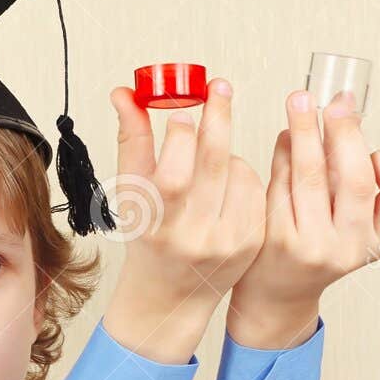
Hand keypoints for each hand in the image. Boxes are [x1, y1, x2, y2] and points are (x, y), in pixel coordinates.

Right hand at [102, 78, 266, 363]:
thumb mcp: (132, 194)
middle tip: (219, 88)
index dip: (180, 139)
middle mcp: (194, 238)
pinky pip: (255, 189)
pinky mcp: (252, 241)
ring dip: (226, 152)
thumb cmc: (149, 238)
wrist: (173, 292)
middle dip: (218, 119)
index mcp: (158, 227)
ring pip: (238, 172)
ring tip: (209, 157)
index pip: (173, 177)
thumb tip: (125, 93)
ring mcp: (229, 243)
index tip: (182, 112)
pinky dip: (242, 175)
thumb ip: (133, 141)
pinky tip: (226, 182)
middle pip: (214, 166)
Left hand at [227, 88, 379, 348]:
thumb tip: (343, 107)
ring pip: (312, 177)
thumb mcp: (349, 222)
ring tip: (299, 101)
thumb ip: (349, 177)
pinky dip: (283, 154)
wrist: (276, 293)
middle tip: (334, 102)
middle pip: (356, 178)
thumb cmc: (315, 245)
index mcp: (379, 239)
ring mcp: (314, 247)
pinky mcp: (278, 241)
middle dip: (344, 132)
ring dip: (306, 131)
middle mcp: (351, 247)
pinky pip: (281, 185)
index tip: (372, 145)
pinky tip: (283, 137)